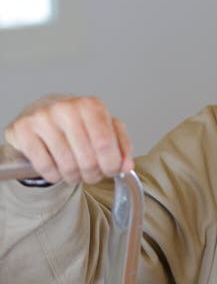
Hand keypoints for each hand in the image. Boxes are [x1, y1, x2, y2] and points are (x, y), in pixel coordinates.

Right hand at [4, 96, 133, 183]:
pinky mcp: (22, 130)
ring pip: (67, 166)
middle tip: (92, 174)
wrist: (43, 110)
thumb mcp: (106, 127)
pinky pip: (45, 167)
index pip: (104, 143)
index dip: (110, 164)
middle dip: (93, 174)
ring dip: (74, 177)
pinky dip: (54, 175)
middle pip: (87, 158)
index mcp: (91, 106)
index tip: (111, 171)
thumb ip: (122, 145)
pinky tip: (58, 169)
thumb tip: (127, 166)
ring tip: (76, 173)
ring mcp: (42, 118)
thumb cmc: (78, 122)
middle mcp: (66, 108)